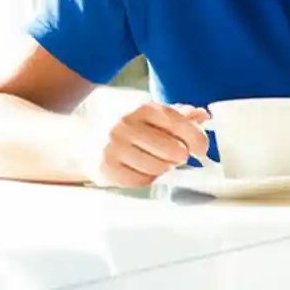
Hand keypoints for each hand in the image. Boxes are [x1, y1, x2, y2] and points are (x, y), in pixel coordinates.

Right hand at [83, 102, 209, 187]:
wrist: (85, 142)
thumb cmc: (129, 128)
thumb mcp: (153, 116)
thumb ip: (180, 115)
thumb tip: (204, 115)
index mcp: (143, 109)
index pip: (178, 122)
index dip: (196, 137)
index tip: (202, 148)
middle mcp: (126, 125)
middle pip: (173, 150)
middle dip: (180, 156)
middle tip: (177, 156)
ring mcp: (114, 147)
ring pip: (159, 168)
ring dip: (164, 168)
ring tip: (156, 160)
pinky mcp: (107, 168)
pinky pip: (142, 181)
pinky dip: (148, 178)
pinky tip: (141, 168)